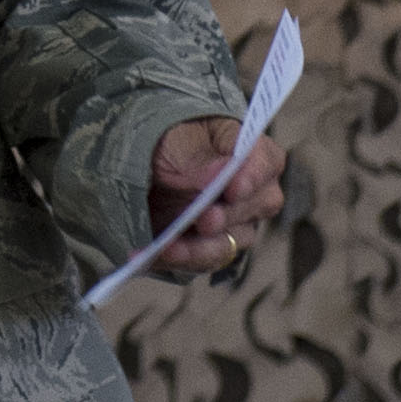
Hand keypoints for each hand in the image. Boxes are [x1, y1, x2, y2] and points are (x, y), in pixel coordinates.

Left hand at [146, 117, 286, 277]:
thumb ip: (199, 157)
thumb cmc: (163, 142)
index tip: (233, 189)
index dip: (254, 176)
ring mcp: (233, 220)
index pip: (267, 161)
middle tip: (205, 220)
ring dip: (204, 247)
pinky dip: (184, 259)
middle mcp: (249, 188)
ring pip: (235, 240)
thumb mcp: (174, 141)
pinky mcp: (211, 245)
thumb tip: (222, 172)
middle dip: (229, 215)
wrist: (133, 170)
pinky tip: (161, 253)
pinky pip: (207, 260)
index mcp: (245, 148)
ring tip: (172, 248)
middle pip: (260, 205)